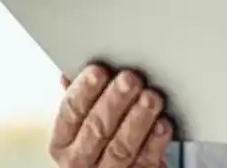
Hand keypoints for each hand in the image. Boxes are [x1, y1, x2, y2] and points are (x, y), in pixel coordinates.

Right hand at [51, 65, 171, 166]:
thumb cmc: (106, 137)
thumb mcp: (86, 119)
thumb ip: (82, 96)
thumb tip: (72, 69)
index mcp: (63, 141)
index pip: (69, 112)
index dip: (83, 91)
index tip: (98, 71)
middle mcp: (80, 160)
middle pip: (96, 129)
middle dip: (114, 101)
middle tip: (130, 79)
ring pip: (121, 148)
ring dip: (137, 119)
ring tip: (151, 97)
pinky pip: (145, 162)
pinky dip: (155, 142)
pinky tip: (163, 124)